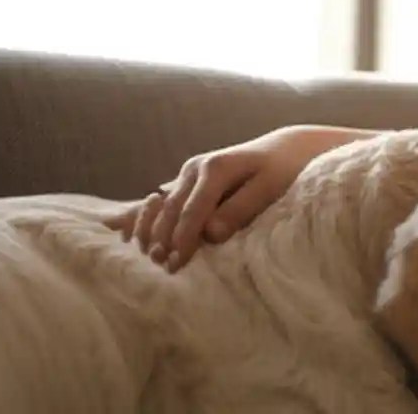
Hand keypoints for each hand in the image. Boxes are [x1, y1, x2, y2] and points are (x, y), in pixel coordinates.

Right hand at [105, 126, 362, 271]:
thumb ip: (241, 209)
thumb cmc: (284, 170)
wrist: (286, 149)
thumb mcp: (270, 188)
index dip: (184, 240)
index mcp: (215, 168)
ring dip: (153, 231)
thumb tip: (211, 234)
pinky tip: (131, 233)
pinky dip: (149, 217)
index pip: (193, 211)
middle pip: (171, 208)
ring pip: (163, 205)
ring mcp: (188, 172)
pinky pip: (164, 200)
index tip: (177, 264)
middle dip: (163, 238)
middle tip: (161, 268)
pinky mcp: (188, 179)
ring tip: (148, 258)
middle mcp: (195, 167)